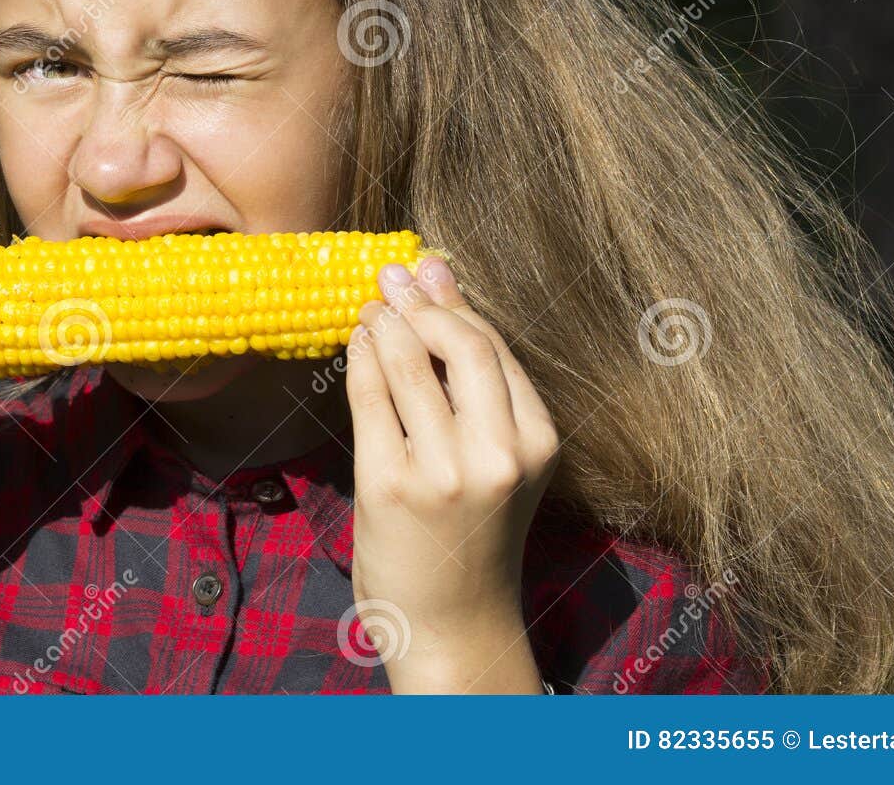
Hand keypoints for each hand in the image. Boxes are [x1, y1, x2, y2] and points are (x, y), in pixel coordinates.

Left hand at [342, 256, 559, 692]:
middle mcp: (497, 455)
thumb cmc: (471, 531)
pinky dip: (359, 359)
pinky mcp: (391, 485)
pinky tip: (356, 344)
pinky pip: (369, 398)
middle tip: (391, 280)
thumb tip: (438, 272)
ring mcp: (444, 472)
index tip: (424, 271)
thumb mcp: (497, 457)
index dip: (452, 302)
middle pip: (459, 344)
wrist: (450, 622)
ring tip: (371, 310)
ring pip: (407, 364)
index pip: (492, 347)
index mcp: (537, 442)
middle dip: (419, 302)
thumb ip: (476, 379)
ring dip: (382, 324)